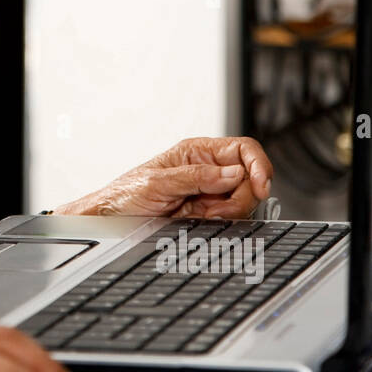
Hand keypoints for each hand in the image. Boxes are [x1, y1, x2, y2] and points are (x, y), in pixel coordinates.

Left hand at [52, 136, 272, 219]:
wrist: (110, 222)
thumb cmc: (124, 195)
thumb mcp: (157, 182)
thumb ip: (196, 177)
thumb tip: (232, 174)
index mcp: (197, 152)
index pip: (243, 149)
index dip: (258, 165)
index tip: (260, 185)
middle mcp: (207, 170)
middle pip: (249, 179)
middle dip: (240, 196)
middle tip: (214, 208)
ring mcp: (209, 193)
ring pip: (244, 201)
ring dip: (229, 211)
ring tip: (201, 214)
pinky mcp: (208, 214)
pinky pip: (231, 219)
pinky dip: (223, 223)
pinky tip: (202, 221)